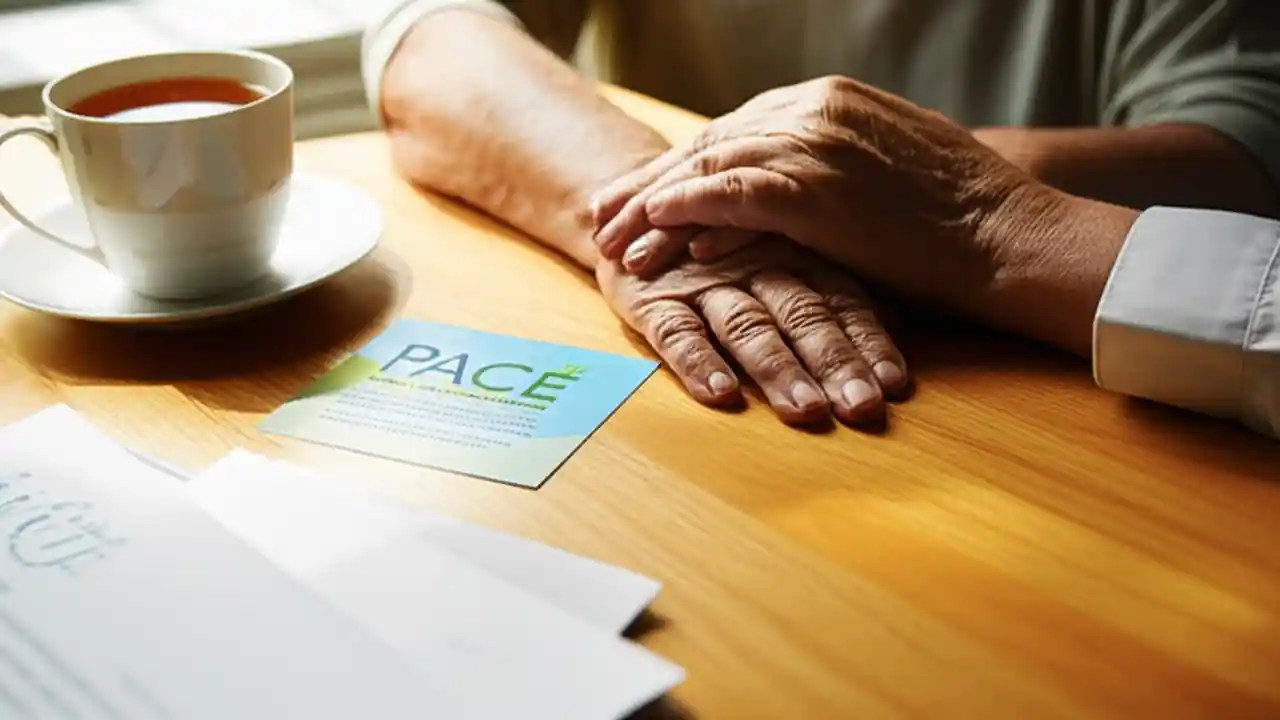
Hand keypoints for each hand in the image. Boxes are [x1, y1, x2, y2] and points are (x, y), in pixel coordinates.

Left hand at [590, 75, 1056, 316]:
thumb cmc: (956, 219)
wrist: (1009, 237)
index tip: (642, 194)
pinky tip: (651, 225)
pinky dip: (685, 207)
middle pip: (708, 145)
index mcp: (829, 100)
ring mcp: (812, 143)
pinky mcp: (814, 186)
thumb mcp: (884, 171)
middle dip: (649, 184)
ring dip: (651, 205)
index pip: (732, 133)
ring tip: (610, 237)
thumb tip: (779, 194)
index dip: (680, 167)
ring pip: (707, 169)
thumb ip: (825, 168)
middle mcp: (813, 110)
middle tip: (601, 214)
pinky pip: (730, 192)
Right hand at [596, 234, 908, 426]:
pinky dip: (698, 363)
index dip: (870, 342)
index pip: (844, 301)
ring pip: (748, 326)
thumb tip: (907, 318)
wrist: (634, 208)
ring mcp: (705, 283)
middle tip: (862, 408)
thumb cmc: (726, 244)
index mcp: (797, 256)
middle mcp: (756, 267)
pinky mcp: (652, 301)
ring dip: (779, 369)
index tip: (896, 386)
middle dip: (836, 363)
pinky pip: (676, 332)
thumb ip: (839, 285)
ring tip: (806, 411)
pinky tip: (721, 394)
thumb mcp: (784, 250)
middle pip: (803, 316)